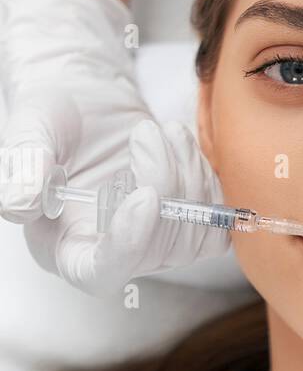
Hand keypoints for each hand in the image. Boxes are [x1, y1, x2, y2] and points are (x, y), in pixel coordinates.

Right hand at [0, 0, 229, 294]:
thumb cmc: (56, 114)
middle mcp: (112, 253)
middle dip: (162, 185)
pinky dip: (209, 184)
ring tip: (164, 131)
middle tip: (147, 133)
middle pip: (155, 250)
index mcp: (66, 244)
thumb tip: (20, 205)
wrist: (92, 98)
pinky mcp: (184, 226)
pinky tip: (184, 149)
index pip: (101, 272)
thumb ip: (24, 167)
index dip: (128, 245)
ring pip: (192, 236)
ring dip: (188, 176)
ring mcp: (153, 243)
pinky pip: (214, 224)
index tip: (145, 196)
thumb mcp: (32, 128)